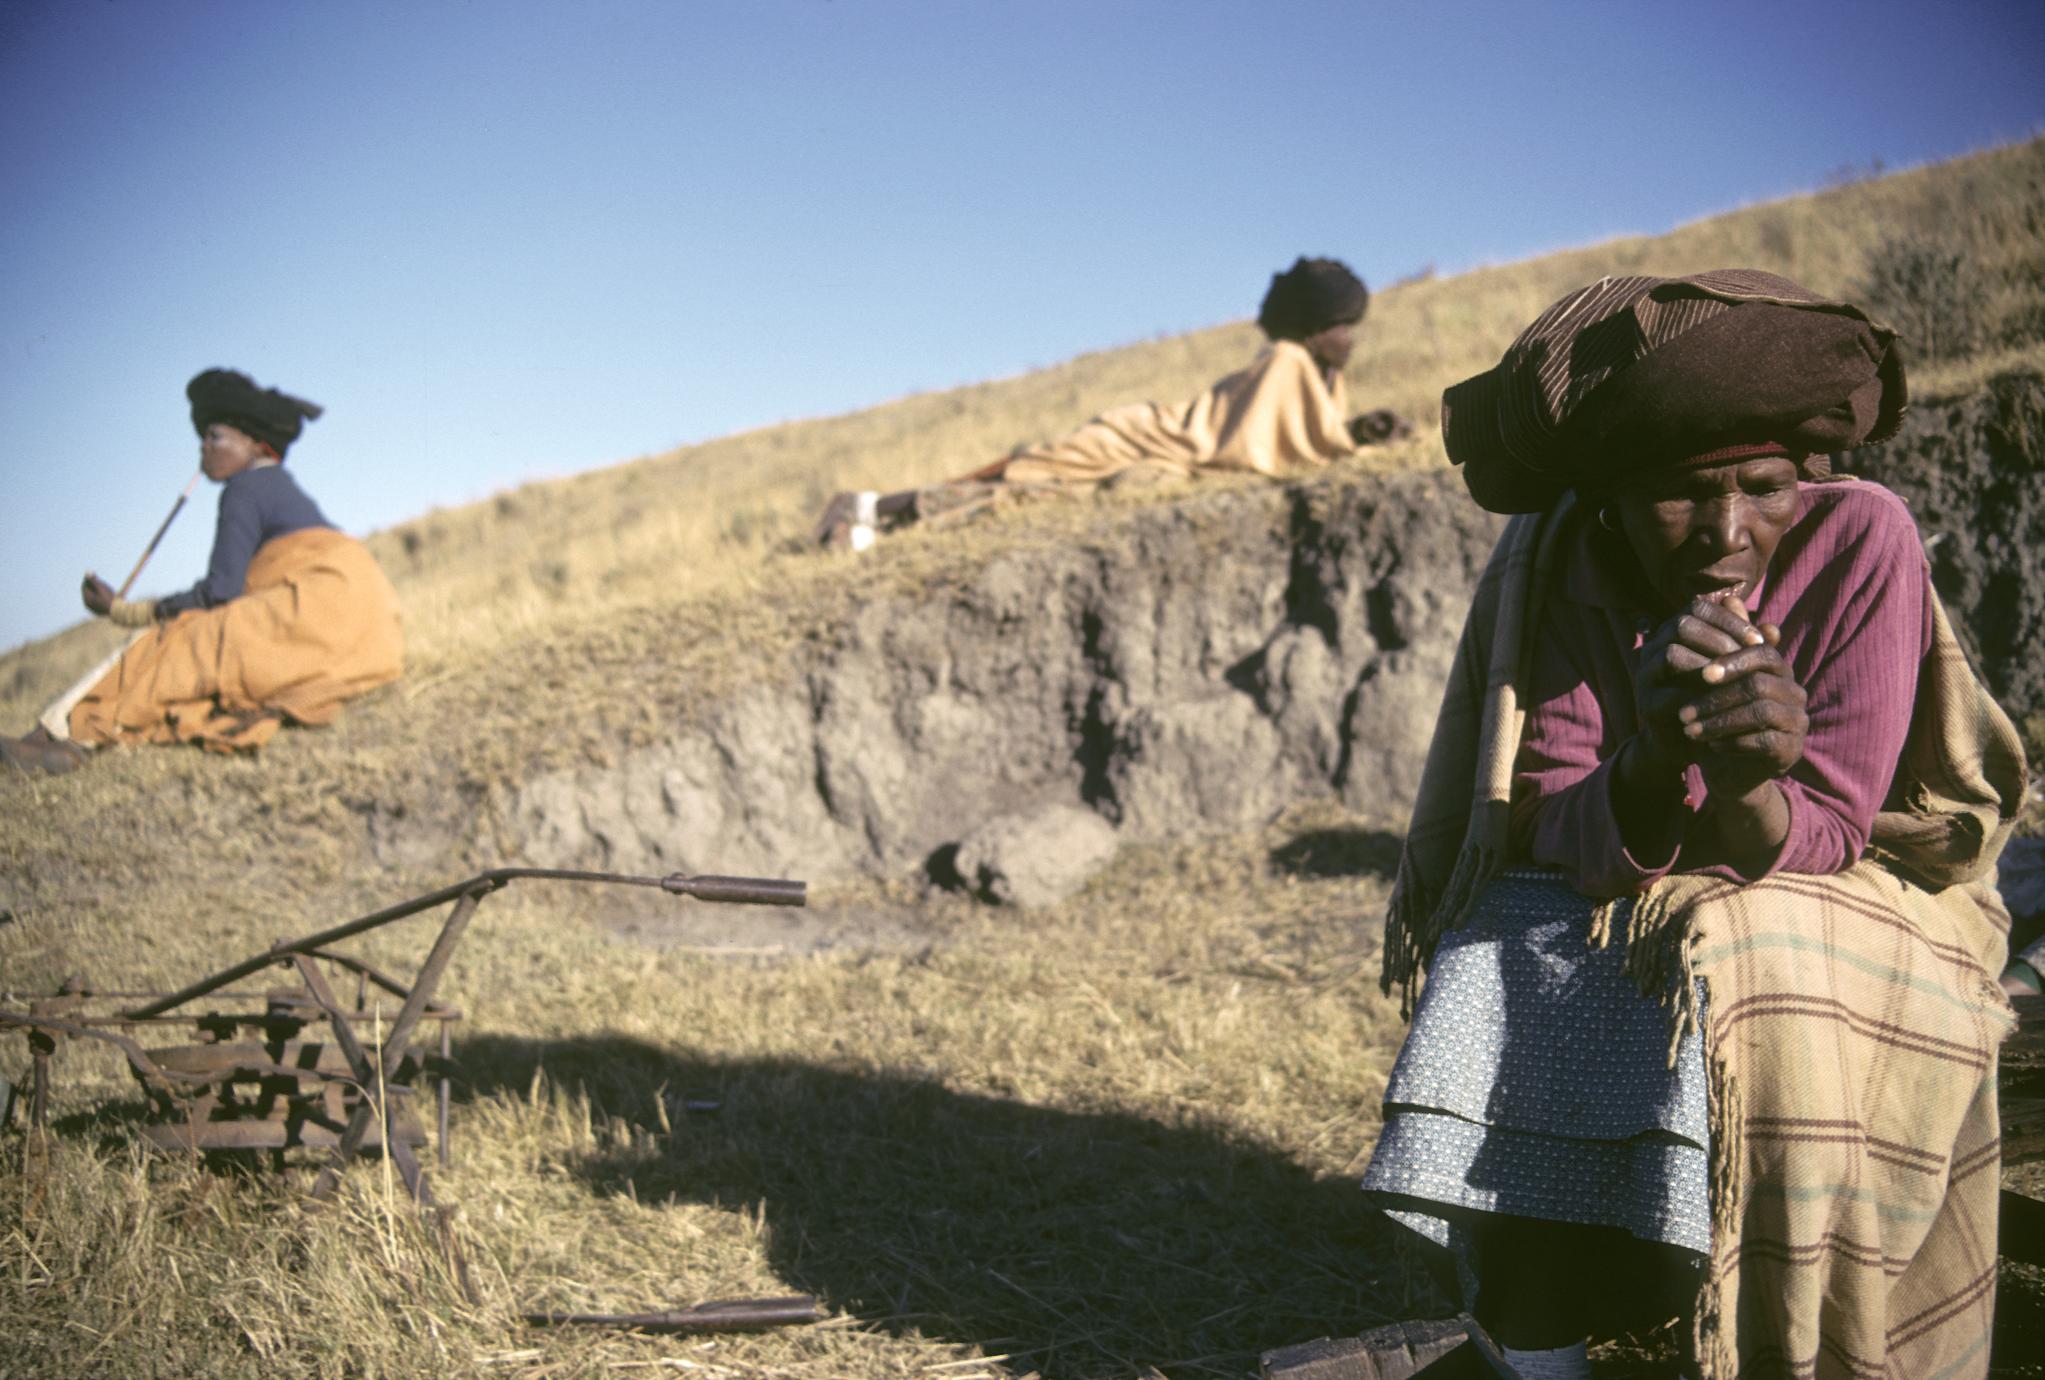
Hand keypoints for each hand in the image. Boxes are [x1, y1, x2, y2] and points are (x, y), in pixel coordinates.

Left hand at [80, 573, 114, 615]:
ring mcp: (93, 608)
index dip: (88, 579)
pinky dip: (100, 596)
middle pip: (88, 591)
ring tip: (104, 586)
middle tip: (97, 579)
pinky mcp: (98, 611)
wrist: (118, 613)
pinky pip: (97, 601)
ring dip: (96, 591)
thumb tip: (87, 571)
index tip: (92, 574)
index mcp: (86, 599)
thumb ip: (94, 580)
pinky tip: (107, 594)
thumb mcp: (101, 588)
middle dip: (92, 585)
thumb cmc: (109, 599)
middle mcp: (88, 604)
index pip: (84, 586)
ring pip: (93, 597)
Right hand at [1633, 594, 1767, 775]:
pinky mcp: (1645, 703)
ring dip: (1707, 666)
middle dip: (1719, 640)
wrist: (1693, 743)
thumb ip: (1751, 651)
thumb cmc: (1717, 698)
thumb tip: (1774, 630)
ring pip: (1670, 654)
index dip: (1729, 620)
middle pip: (1681, 625)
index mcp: (1675, 632)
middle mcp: (1654, 647)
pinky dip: (1697, 696)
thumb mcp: (1737, 672)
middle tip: (1748, 658)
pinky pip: (1667, 692)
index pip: (1698, 608)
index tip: (1759, 642)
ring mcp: (1645, 674)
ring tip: (1735, 680)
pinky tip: (1722, 703)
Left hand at [1680, 604, 1807, 796]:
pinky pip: (1763, 741)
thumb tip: (1727, 595)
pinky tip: (1710, 747)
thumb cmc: (1721, 718)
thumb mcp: (1715, 682)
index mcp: (1779, 671)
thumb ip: (1722, 643)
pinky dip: (1732, 742)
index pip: (1763, 653)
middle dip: (1716, 697)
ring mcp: (1797, 722)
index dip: (1732, 661)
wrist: (1732, 769)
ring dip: (1718, 721)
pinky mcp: (1791, 750)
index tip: (1700, 673)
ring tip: (1688, 729)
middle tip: (1683, 710)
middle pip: (1759, 684)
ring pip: (1760, 712)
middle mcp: (1795, 693)